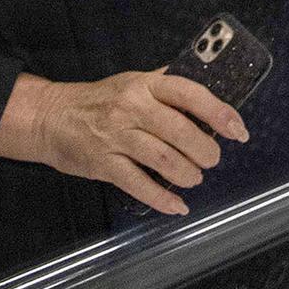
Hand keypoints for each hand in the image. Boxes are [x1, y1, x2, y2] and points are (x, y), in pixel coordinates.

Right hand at [0, 71, 247, 215]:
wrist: (50, 117)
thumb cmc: (100, 99)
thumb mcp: (133, 81)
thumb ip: (167, 85)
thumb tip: (211, 88)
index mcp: (145, 84)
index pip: (189, 93)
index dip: (218, 113)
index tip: (238, 130)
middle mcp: (131, 108)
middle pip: (179, 131)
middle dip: (204, 151)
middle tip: (212, 160)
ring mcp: (116, 137)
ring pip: (162, 159)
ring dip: (187, 174)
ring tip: (195, 178)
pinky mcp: (103, 164)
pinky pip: (138, 184)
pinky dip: (162, 198)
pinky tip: (178, 206)